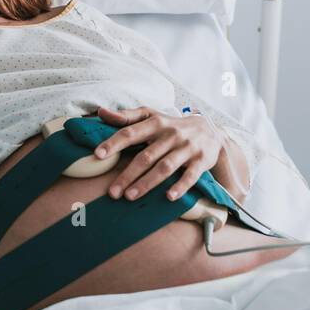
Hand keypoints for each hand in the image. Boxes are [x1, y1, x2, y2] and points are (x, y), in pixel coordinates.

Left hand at [92, 105, 224, 202]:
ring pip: (165, 167)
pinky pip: (190, 175)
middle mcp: (171, 134)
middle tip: (113, 192)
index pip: (131, 132)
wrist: (211, 131)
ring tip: (130, 196)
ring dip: (147, 183)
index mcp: (156, 123)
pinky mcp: (201, 161)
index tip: (98, 155)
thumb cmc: (172, 126)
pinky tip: (169, 197)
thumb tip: (101, 112)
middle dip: (128, 174)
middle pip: (146, 156)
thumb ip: (126, 116)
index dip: (114, 143)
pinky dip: (180, 186)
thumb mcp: (151, 116)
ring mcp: (187, 148)